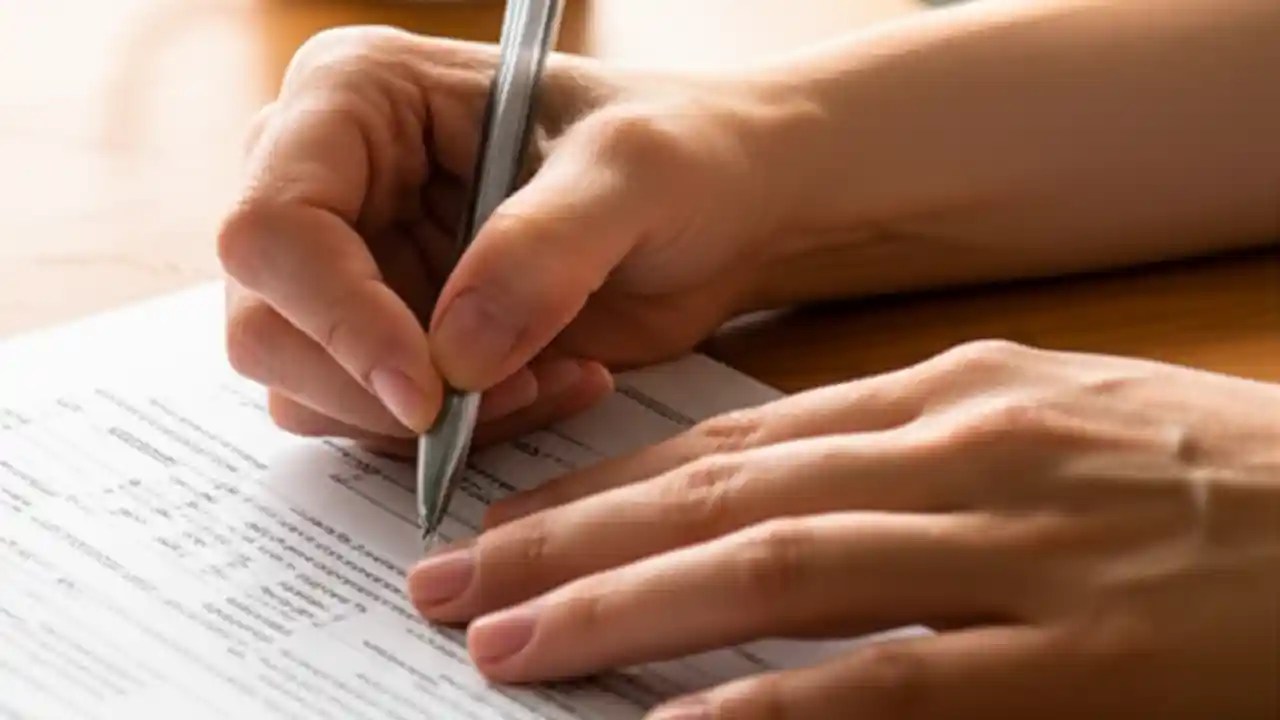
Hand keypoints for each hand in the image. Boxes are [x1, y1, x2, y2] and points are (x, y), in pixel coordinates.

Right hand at [216, 27, 804, 451]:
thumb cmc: (682, 152)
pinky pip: (373, 418)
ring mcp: (355, 267)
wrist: (725, 208)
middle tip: (500, 395)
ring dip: (426, 419)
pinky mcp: (392, 336)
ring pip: (309, 386)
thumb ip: (541, 251)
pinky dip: (456, 431)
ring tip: (546, 375)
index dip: (336, 318)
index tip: (427, 392)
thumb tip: (450, 359)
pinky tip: (544, 381)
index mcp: (355, 97)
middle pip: (264, 322)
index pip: (273, 225)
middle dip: (378, 387)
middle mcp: (330, 182)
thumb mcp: (631, 175)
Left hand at [407, 340, 1279, 718]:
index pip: (740, 437)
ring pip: (778, 570)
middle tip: (455, 582)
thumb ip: (905, 447)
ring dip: (629, 612)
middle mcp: (966, 455)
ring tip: (509, 644)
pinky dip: (775, 709)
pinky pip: (892, 685)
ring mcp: (1018, 553)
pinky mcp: (1074, 661)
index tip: (517, 520)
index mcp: (955, 394)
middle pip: (724, 494)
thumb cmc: (1203, 471)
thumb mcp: (1045, 417)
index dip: (612, 484)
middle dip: (574, 541)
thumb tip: (765, 487)